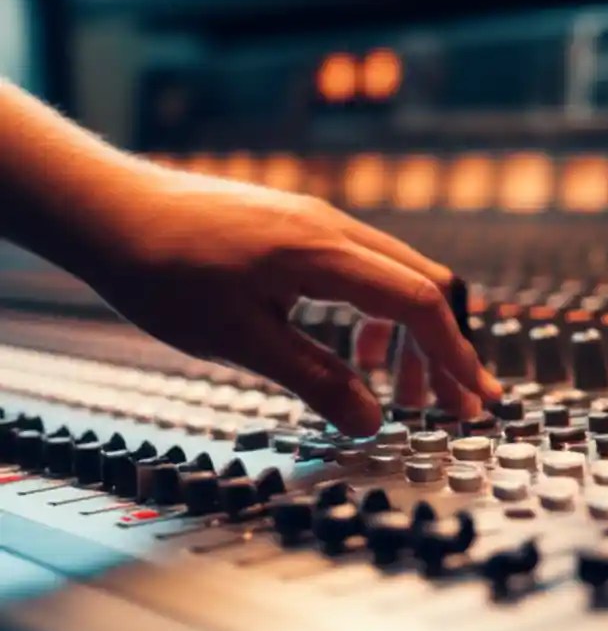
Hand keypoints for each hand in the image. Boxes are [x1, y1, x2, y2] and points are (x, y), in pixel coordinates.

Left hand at [69, 166, 500, 435]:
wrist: (108, 210)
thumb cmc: (162, 269)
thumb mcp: (239, 340)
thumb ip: (314, 379)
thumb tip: (368, 420)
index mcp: (325, 253)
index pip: (420, 303)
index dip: (454, 356)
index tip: (476, 399)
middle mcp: (334, 228)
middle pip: (426, 284)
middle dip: (447, 349)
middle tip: (453, 405)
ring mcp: (320, 223)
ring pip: (398, 277)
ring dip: (413, 335)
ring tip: (400, 391)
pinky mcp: (302, 228)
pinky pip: (366, 269)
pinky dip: (380, 314)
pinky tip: (358, 348)